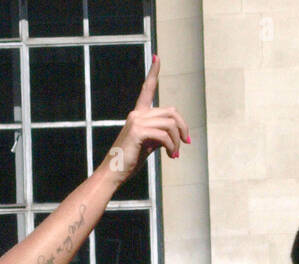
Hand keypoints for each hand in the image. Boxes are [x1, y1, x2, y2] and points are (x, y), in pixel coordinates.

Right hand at [100, 55, 189, 181]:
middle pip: (171, 112)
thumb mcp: (147, 145)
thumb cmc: (128, 162)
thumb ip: (159, 135)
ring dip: (177, 141)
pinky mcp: (138, 131)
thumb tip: (177, 136)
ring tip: (174, 154)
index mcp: (138, 115)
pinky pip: (164, 135)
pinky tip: (170, 156)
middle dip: (183, 127)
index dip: (153, 72)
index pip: (147, 89)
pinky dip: (171, 146)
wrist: (112, 173)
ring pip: (170, 124)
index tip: (157, 56)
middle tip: (186, 143)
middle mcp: (137, 114)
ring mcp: (137, 121)